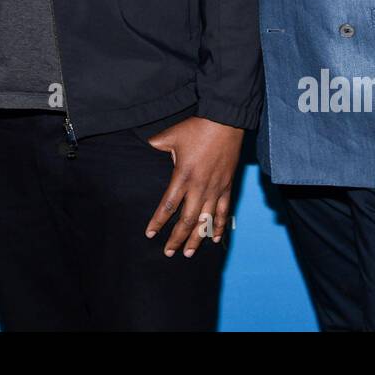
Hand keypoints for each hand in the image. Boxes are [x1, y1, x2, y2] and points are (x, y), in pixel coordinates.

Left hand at [143, 116, 242, 256]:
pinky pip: (224, 212)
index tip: (150, 234)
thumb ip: (156, 145)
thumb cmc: (197, 128)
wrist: (225, 121)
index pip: (168, 206)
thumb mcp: (171, 135)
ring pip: (205, 221)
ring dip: (197, 239)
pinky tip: (215, 239)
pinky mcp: (228, 186)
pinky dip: (219, 227)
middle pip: (186, 220)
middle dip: (177, 239)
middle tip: (169, 252)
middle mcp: (199, 187)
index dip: (158, 222)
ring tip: (188, 253)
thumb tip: (146, 147)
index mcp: (183, 176)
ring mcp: (215, 188)